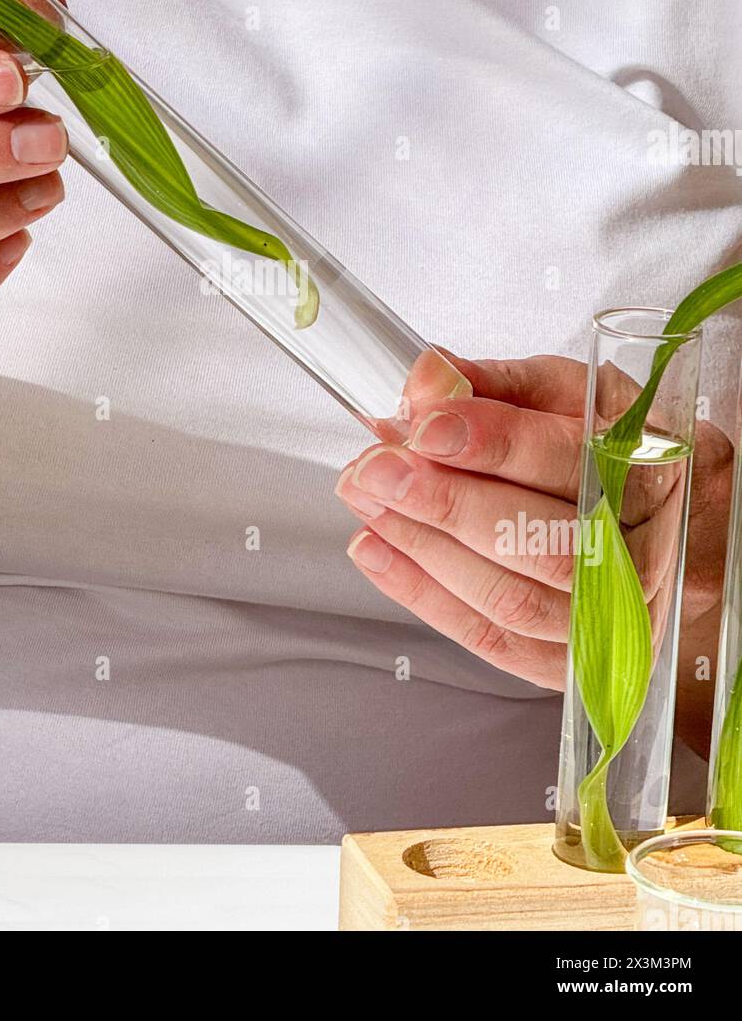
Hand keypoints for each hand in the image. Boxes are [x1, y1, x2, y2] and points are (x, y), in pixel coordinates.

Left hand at [336, 352, 732, 750]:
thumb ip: (496, 385)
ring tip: (366, 502)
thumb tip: (426, 378)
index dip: (494, 443)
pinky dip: (425, 596)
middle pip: (542, 541)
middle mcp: (644, 556)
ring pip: (513, 599)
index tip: (426, 423)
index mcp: (655, 471)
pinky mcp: (574, 663)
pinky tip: (377, 550)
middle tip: (377, 469)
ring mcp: (614, 622)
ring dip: (423, 549)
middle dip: (446, 503)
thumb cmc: (613, 454)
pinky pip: (493, 640)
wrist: (676, 532)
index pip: (573, 462)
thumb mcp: (572, 396)